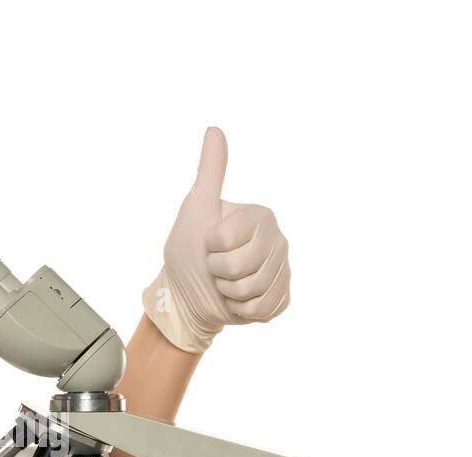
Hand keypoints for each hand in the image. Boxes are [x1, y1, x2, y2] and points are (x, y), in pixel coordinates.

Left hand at [141, 126, 290, 353]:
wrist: (189, 296)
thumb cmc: (188, 251)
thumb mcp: (196, 208)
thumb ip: (209, 171)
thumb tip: (214, 129)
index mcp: (260, 215)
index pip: (227, 241)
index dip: (210, 249)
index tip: (208, 244)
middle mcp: (278, 239)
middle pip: (242, 268)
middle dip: (219, 274)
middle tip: (216, 269)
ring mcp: (283, 270)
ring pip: (253, 291)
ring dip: (230, 294)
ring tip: (227, 284)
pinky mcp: (282, 297)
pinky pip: (265, 309)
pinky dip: (244, 311)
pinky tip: (239, 300)